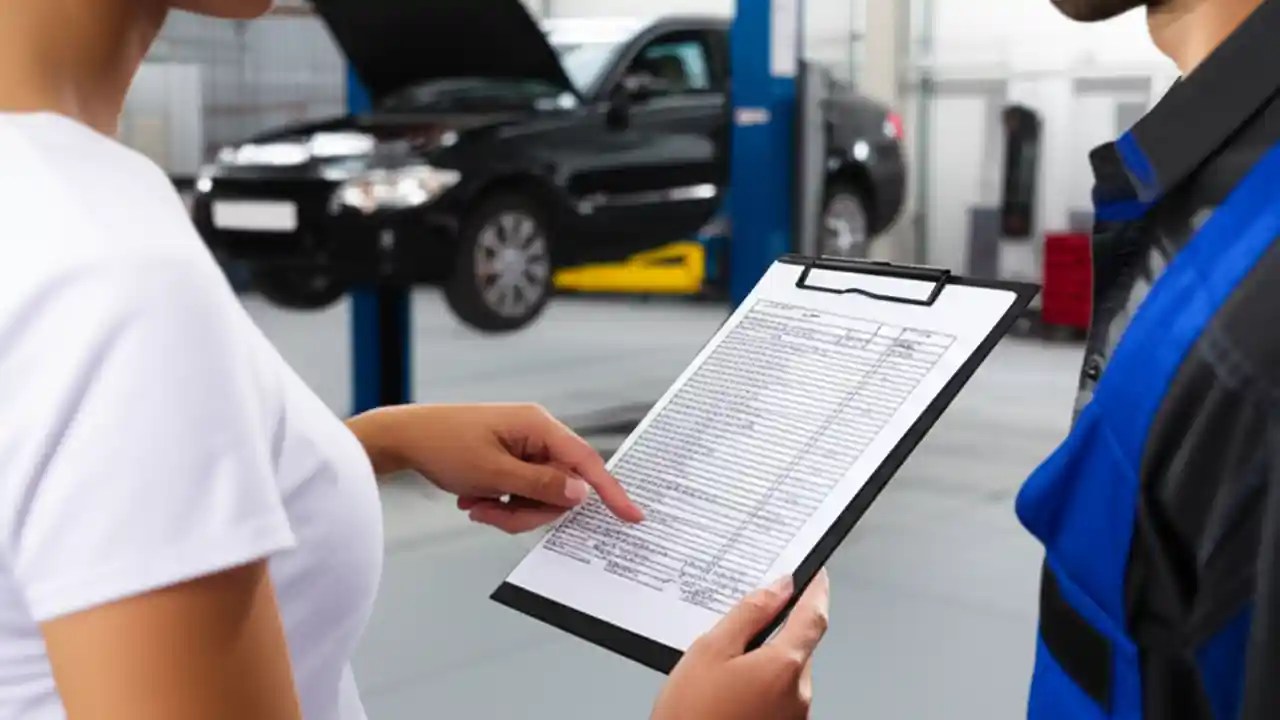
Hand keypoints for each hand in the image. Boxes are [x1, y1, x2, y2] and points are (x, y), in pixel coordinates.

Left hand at [347, 403, 643, 532]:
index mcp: (539, 427)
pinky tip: (474, 499)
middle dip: (528, 510)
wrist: (404, 438)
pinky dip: (501, 503)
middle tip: (492, 514)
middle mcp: (536, 434)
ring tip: (476, 505)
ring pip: (539, 496)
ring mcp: (523, 448)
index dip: (610, 491)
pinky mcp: (511, 460)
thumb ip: (540, 485)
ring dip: (509, 510)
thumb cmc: (444, 446)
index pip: (586, 463)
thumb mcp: (493, 473)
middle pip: (559, 487)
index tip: (632, 516)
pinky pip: (522, 493)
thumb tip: (580, 493)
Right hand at [652, 569, 830, 719]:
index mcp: (785, 666)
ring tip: (719, 677)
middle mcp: (798, 693)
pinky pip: (777, 697)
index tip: (815, 575)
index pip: (814, 615)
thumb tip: (778, 588)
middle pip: (798, 647)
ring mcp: (793, 717)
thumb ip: (749, 613)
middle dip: (775, 634)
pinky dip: (759, 688)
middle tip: (736, 633)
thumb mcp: (710, 651)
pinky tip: (727, 696)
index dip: (816, 590)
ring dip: (763, 665)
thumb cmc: (692, 717)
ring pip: (785, 674)